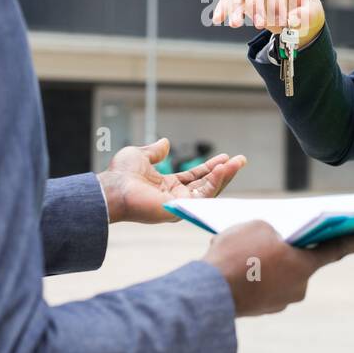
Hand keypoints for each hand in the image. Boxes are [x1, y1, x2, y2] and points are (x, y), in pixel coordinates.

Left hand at [97, 138, 245, 224]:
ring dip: (224, 177)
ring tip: (237, 163)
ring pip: (209, 192)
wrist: (112, 188)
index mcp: (167, 186)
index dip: (210, 167)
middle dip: (225, 173)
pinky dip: (215, 183)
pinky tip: (223, 170)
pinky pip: (203, 197)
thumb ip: (155, 151)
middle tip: (241, 160)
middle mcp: (176, 197)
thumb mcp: (140, 155)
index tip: (226, 157)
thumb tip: (165, 142)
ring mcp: (179, 205)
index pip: (195, 177)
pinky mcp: (180, 210)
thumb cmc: (120, 175)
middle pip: (207, 185)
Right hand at [202, 221, 353, 316]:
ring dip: (268, 261)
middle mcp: (297, 288)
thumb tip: (274, 241)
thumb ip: (275, 231)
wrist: (209, 293)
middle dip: (291, 248)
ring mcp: (278, 302)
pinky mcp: (259, 309)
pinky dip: (254, 274)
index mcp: (304, 266)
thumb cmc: (238, 254)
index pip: (335, 250)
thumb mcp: (259, 226)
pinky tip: (235, 264)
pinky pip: (262, 285)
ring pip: (278, 274)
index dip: (352, 240)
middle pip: (300, 261)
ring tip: (244, 248)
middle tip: (278, 233)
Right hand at [211, 0, 325, 46]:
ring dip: (236, 7)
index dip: (278, 2)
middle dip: (255, 4)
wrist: (299, 17)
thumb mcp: (313, 14)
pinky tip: (218, 20)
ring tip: (236, 24)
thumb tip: (292, 20)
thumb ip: (306, 16)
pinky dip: (223, 8)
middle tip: (260, 25)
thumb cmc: (306, 12)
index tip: (284, 22)